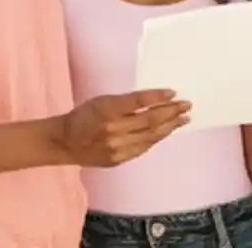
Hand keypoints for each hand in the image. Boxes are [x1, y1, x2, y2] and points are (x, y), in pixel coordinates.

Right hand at [55, 89, 190, 166]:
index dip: (157, 97)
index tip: (174, 93)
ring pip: (150, 136)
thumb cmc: (84, 116)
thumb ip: (126, 103)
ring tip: (183, 119)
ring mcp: (117, 147)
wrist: (65, 142)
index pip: (138, 101)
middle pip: (149, 120)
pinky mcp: (119, 159)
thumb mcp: (102, 101)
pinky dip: (156, 138)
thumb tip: (154, 102)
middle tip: (187, 106)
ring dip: (169, 127)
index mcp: (107, 110)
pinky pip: (143, 148)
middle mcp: (113, 129)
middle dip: (171, 113)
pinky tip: (166, 131)